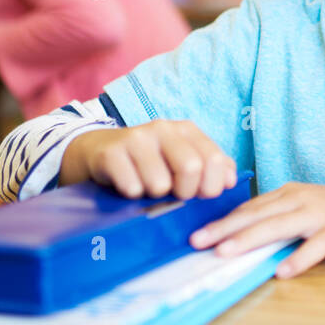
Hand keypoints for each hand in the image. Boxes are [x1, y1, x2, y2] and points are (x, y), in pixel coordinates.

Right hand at [61, 120, 236, 197]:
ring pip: (160, 183)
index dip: (210, 187)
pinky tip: (126, 186)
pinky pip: (132, 187)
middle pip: (191, 169)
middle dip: (184, 193)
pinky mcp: (111, 152)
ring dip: (154, 196)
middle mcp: (163, 128)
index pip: (214, 161)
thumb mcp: (179, 160)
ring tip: (146, 188)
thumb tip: (229, 180)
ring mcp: (136, 138)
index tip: (198, 195)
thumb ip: (210, 167)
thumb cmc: (146, 163)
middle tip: (172, 195)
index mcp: (186, 130)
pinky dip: (132, 195)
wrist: (95, 152)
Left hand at [190, 183, 324, 277]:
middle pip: (257, 215)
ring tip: (226, 253)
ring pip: (278, 227)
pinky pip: (314, 247)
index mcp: (288, 193)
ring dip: (249, 240)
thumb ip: (276, 216)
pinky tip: (281, 272)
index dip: (223, 221)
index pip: (250, 207)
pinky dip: (297, 259)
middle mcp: (299, 200)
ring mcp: (318, 216)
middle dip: (225, 229)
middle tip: (198, 242)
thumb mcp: (302, 206)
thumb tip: (240, 234)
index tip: (198, 233)